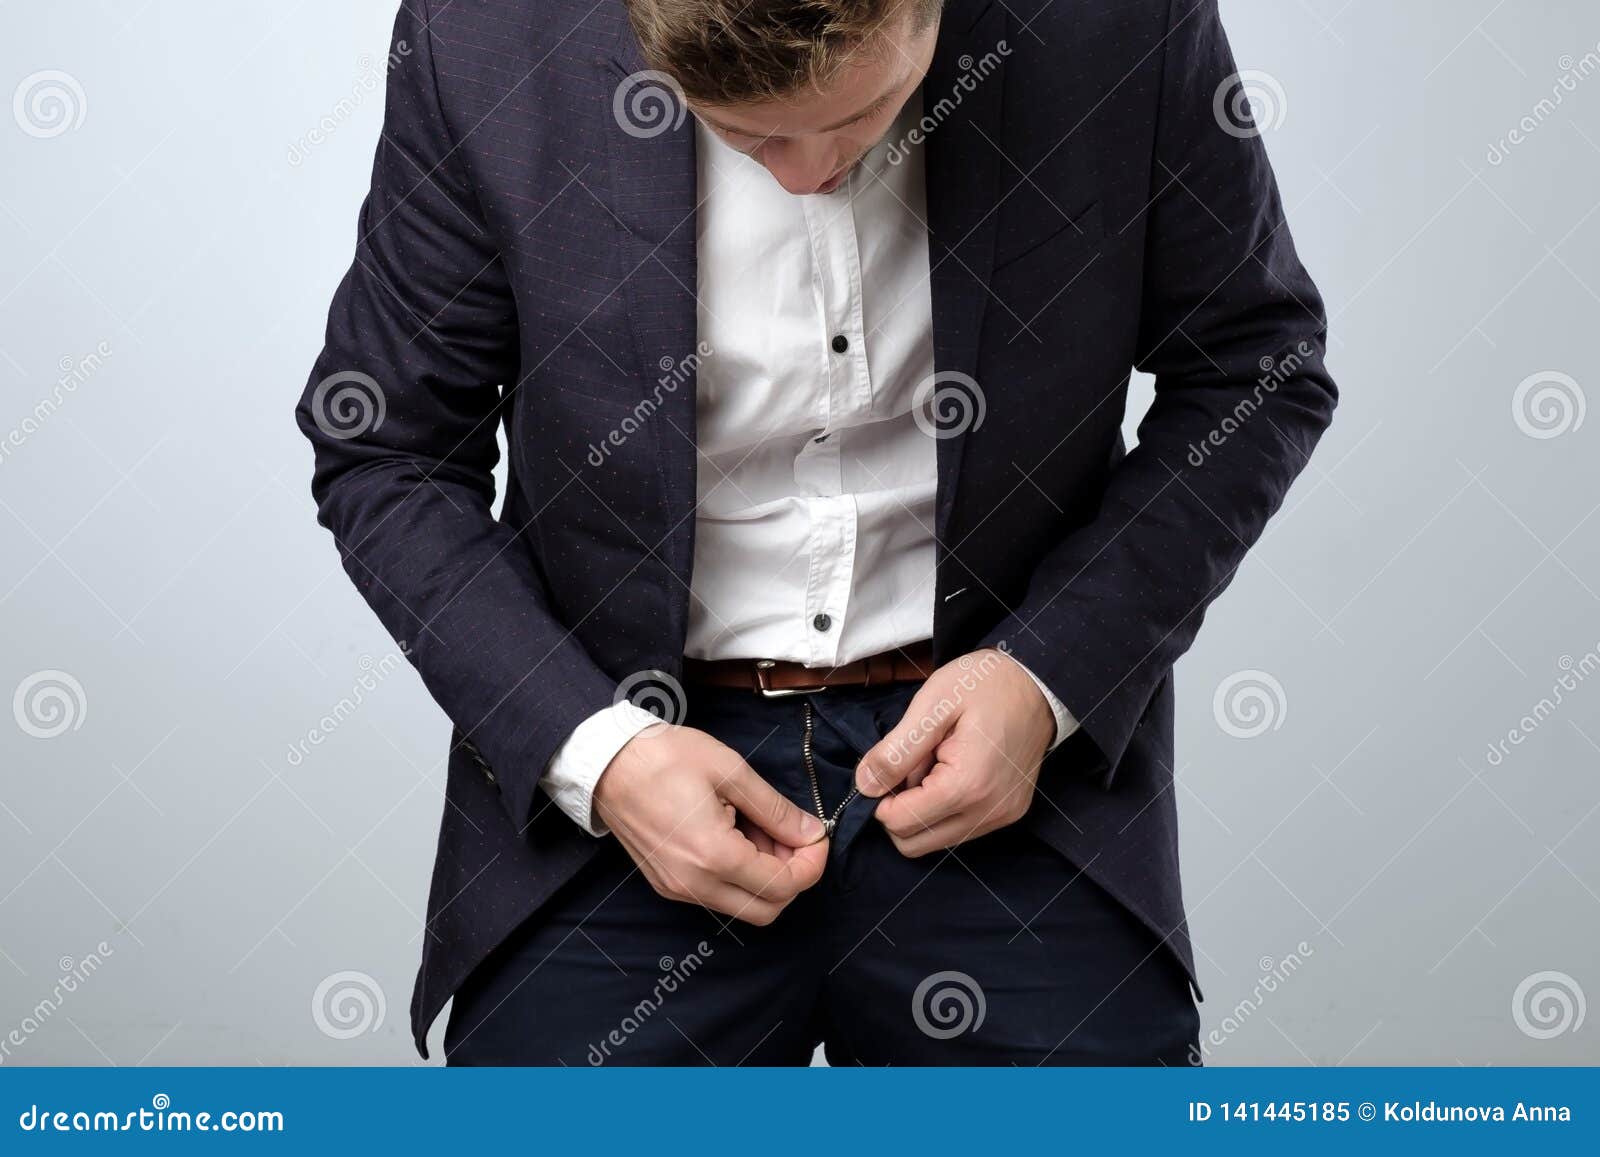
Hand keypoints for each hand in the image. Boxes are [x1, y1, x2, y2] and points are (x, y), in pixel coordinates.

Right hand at [593, 723, 828, 923]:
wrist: (606, 762)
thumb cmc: (665, 757)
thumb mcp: (730, 771)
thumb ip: (775, 809)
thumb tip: (810, 832)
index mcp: (714, 856)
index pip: (784, 885)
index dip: (812, 863)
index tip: (816, 835)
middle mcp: (695, 884)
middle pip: (768, 909)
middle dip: (792, 877)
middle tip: (790, 835)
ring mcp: (678, 889)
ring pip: (743, 906)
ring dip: (765, 877)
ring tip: (760, 828)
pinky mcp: (667, 885)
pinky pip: (717, 896)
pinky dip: (739, 876)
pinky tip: (736, 835)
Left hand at [855, 649, 1054, 857]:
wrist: (1036, 682)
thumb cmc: (985, 684)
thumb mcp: (932, 706)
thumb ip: (895, 751)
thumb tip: (864, 786)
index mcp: (967, 786)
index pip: (900, 823)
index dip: (880, 797)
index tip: (888, 765)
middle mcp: (987, 813)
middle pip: (913, 843)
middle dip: (898, 809)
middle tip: (909, 765)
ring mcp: (1001, 818)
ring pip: (934, 840)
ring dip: (921, 810)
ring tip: (933, 764)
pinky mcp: (1007, 814)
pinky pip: (959, 829)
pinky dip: (943, 808)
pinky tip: (951, 772)